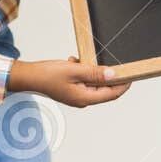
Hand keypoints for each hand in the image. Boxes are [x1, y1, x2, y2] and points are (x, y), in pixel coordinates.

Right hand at [6, 56, 130, 106]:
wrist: (28, 77)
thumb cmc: (48, 75)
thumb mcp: (74, 70)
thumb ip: (95, 72)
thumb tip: (113, 75)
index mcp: (85, 98)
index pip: (112, 94)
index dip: (123, 85)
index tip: (131, 74)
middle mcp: (82, 100)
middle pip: (104, 89)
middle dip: (105, 75)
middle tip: (105, 61)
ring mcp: (77, 96)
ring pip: (94, 83)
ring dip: (92, 70)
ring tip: (80, 61)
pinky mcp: (72, 90)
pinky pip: (84, 80)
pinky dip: (83, 71)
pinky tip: (75, 62)